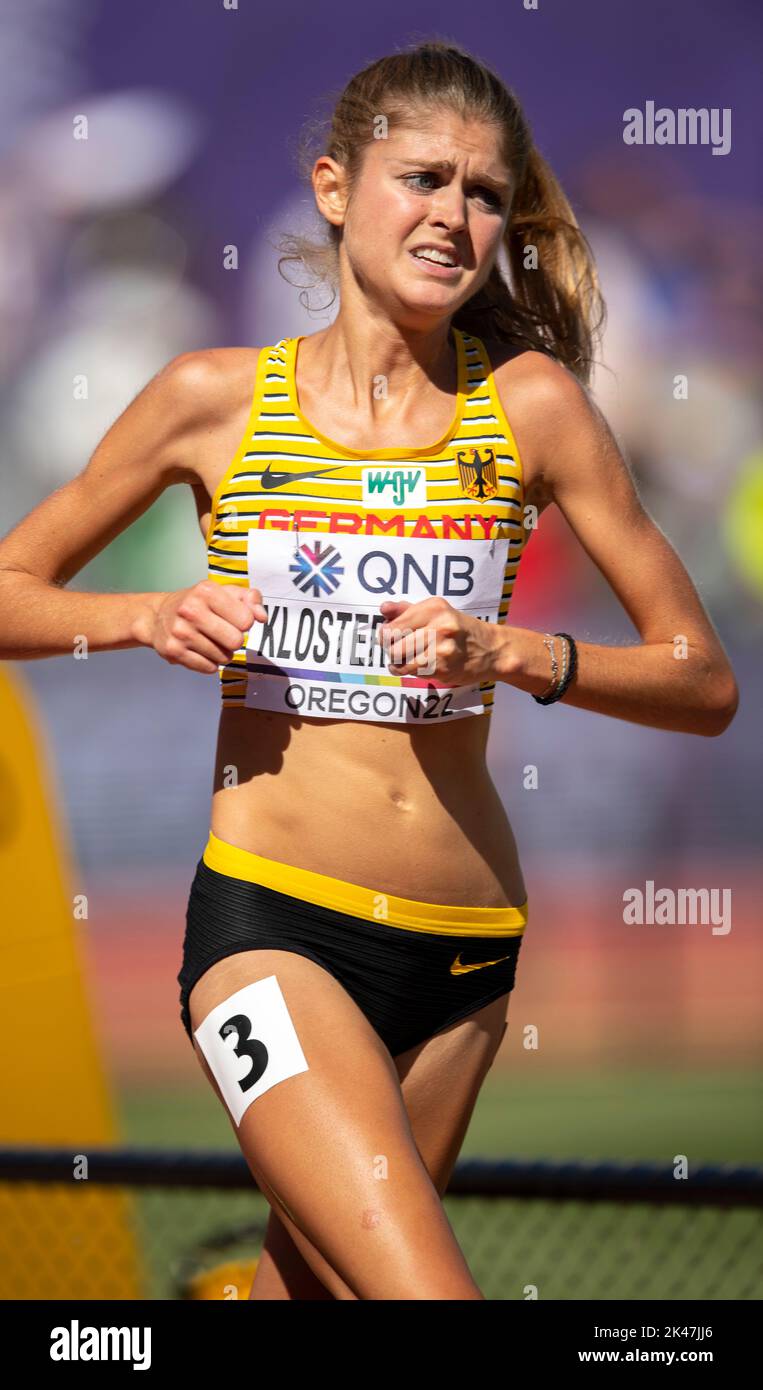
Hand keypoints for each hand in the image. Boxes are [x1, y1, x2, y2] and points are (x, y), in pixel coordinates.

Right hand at [147, 580, 266, 673]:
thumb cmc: (197, 604)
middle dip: (234, 640)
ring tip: (209, 641)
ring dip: (222, 653)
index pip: (246, 620)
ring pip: (223, 657)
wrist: (157, 616)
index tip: (233, 619)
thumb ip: (249, 600)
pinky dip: (209, 663)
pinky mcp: (174, 651)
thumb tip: (262, 617)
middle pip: (236, 642)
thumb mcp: (223, 592)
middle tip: (222, 633)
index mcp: (207, 591)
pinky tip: (200, 650)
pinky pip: (208, 668)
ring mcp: (181, 632)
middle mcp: (191, 610)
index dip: (244, 622)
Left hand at [376, 597, 504, 685]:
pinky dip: (411, 671)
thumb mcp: (437, 612)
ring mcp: (441, 649)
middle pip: (393, 645)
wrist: (492, 650)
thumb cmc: (460, 629)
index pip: (393, 626)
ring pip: (400, 661)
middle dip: (392, 650)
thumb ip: (408, 610)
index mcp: (434, 608)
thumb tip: (384, 609)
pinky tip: (422, 666)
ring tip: (410, 659)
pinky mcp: (443, 668)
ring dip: (399, 663)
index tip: (389, 638)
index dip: (386, 635)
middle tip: (400, 649)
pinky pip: (413, 673)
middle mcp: (438, 626)